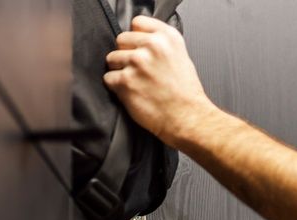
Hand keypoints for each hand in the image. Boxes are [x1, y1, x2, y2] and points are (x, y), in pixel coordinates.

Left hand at [104, 16, 213, 145]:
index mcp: (167, 37)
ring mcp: (138, 62)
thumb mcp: (182, 58)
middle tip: (140, 71)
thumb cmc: (186, 94)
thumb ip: (161, 45)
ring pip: (111, 59)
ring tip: (137, 83)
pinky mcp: (126, 81)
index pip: (137, 23)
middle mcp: (152, 46)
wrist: (188, 118)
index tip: (140, 49)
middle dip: (126, 55)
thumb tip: (140, 42)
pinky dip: (117, 87)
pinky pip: (108, 78)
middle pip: (121, 40)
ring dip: (120, 71)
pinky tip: (133, 93)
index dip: (136, 38)